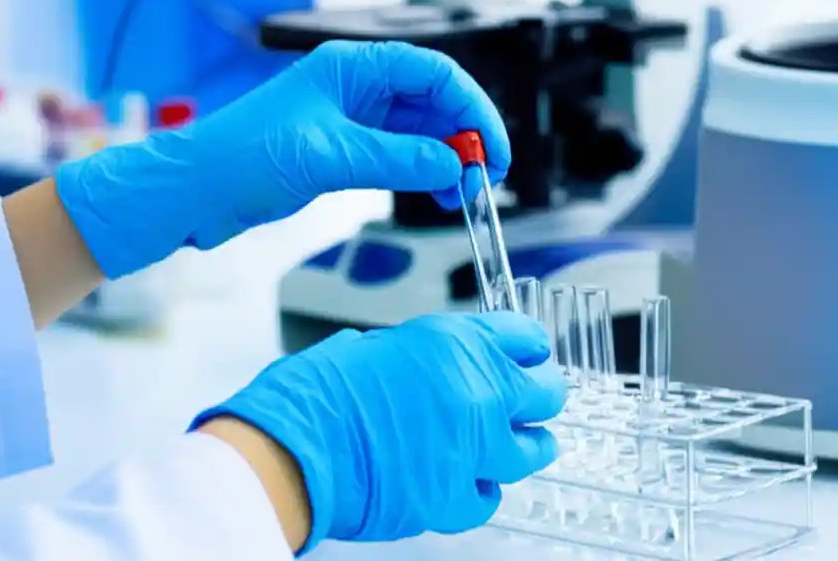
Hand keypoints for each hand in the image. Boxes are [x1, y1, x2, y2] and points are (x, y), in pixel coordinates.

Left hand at [55, 40, 508, 277]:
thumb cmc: (242, 156)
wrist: (194, 190)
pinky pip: (399, 153)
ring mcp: (351, 117)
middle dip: (464, 135)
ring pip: (420, 130)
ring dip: (446, 157)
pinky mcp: (343, 148)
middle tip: (484, 177)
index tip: (492, 148)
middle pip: (433, 100)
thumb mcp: (329, 157)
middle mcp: (356, 85)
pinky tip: (434, 192)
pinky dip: (422, 171)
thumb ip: (397, 159)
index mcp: (353, 67)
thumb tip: (452, 165)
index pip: (436, 73)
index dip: (473, 108)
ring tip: (461, 192)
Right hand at [191, 312, 566, 550]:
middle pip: (545, 393)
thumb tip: (423, 367)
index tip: (530, 354)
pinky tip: (468, 483)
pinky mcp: (455, 499)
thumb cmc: (313, 395)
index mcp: (454, 343)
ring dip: (523, 447)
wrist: (292, 450)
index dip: (528, 347)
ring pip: (531, 451)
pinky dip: (481, 490)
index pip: (524, 337)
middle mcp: (475, 392)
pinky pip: (488, 497)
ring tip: (515, 447)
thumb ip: (416, 357)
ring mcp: (472, 450)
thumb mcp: (371, 347)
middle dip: (538, 395)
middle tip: (531, 402)